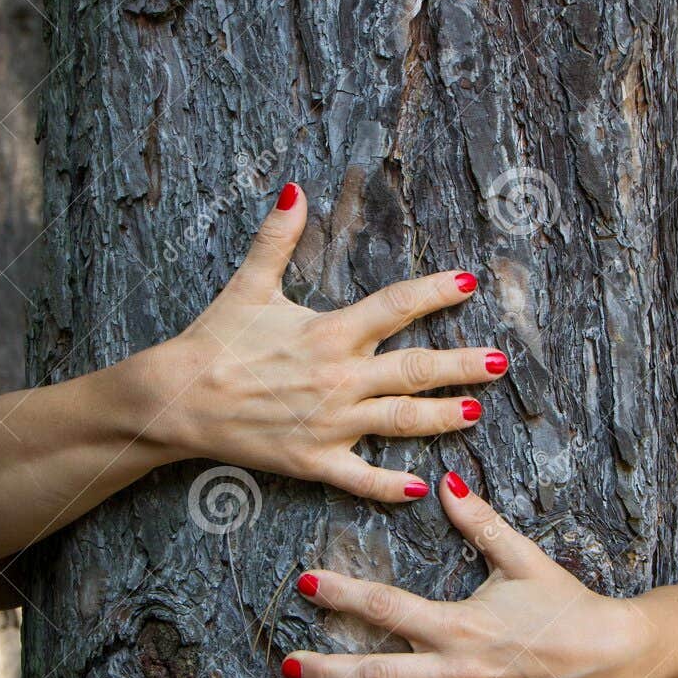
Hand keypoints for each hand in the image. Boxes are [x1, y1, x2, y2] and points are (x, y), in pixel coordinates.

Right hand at [151, 184, 509, 500]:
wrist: (178, 398)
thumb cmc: (215, 340)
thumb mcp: (249, 284)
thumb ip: (278, 237)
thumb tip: (295, 189)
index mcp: (330, 332)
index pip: (396, 306)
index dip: (436, 292)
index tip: (469, 282)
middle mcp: (339, 378)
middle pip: (415, 369)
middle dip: (461, 364)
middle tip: (499, 362)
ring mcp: (331, 423)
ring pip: (402, 422)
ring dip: (444, 416)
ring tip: (477, 412)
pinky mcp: (314, 460)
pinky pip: (362, 478)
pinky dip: (392, 486)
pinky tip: (423, 487)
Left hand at [282, 473, 642, 677]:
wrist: (616, 655)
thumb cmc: (566, 604)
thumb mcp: (522, 558)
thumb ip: (479, 521)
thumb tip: (445, 480)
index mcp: (457, 625)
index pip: (387, 607)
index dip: (343, 594)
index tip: (305, 585)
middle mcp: (457, 672)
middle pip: (378, 675)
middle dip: (327, 673)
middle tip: (286, 669)